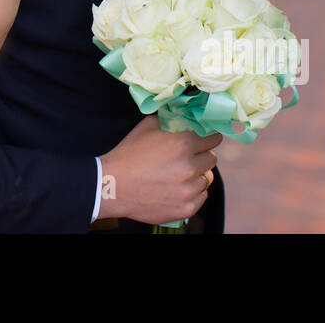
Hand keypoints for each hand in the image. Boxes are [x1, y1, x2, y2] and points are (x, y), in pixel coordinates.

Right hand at [96, 117, 220, 224]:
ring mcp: (188, 190)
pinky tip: (178, 188)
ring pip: (207, 179)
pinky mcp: (186, 208)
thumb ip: (169, 120)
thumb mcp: (146, 128)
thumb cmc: (128, 154)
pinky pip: (201, 197)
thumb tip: (184, 116)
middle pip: (212, 159)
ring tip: (180, 174)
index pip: (212, 138)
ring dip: (197, 175)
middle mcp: (189, 167)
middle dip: (202, 155)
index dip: (208, 137)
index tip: (205, 139)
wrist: (112, 186)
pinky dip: (193, 192)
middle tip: (189, 157)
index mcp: (182, 144)